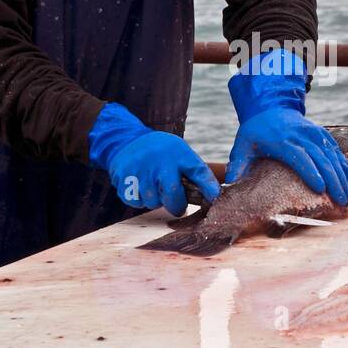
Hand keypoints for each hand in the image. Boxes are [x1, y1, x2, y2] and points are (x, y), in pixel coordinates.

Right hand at [88, 102, 218, 215]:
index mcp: (179, 154)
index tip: (215, 199)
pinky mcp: (124, 179)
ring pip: (153, 202)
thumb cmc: (163, 152)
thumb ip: (198, 171)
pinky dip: (140, 199)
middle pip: (172, 196)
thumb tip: (223, 189)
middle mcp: (160, 162)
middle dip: (177, 206)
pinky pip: (136, 202)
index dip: (209, 188)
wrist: (128, 141)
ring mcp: (141, 170)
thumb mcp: (181, 153)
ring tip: (156, 187)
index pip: (199, 172)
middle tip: (177, 204)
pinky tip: (141, 186)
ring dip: (156, 201)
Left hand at [225, 107, 347, 204]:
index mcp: (281, 140)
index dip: (310, 171)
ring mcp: (312, 133)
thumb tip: (228, 187)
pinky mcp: (320, 133)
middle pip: (320, 158)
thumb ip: (237, 166)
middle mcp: (300, 135)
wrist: (269, 106)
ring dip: (342, 174)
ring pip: (331, 154)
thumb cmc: (255, 131)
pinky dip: (343, 163)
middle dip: (333, 180)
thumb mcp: (242, 146)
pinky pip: (335, 148)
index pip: (299, 156)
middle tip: (342, 200)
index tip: (320, 188)